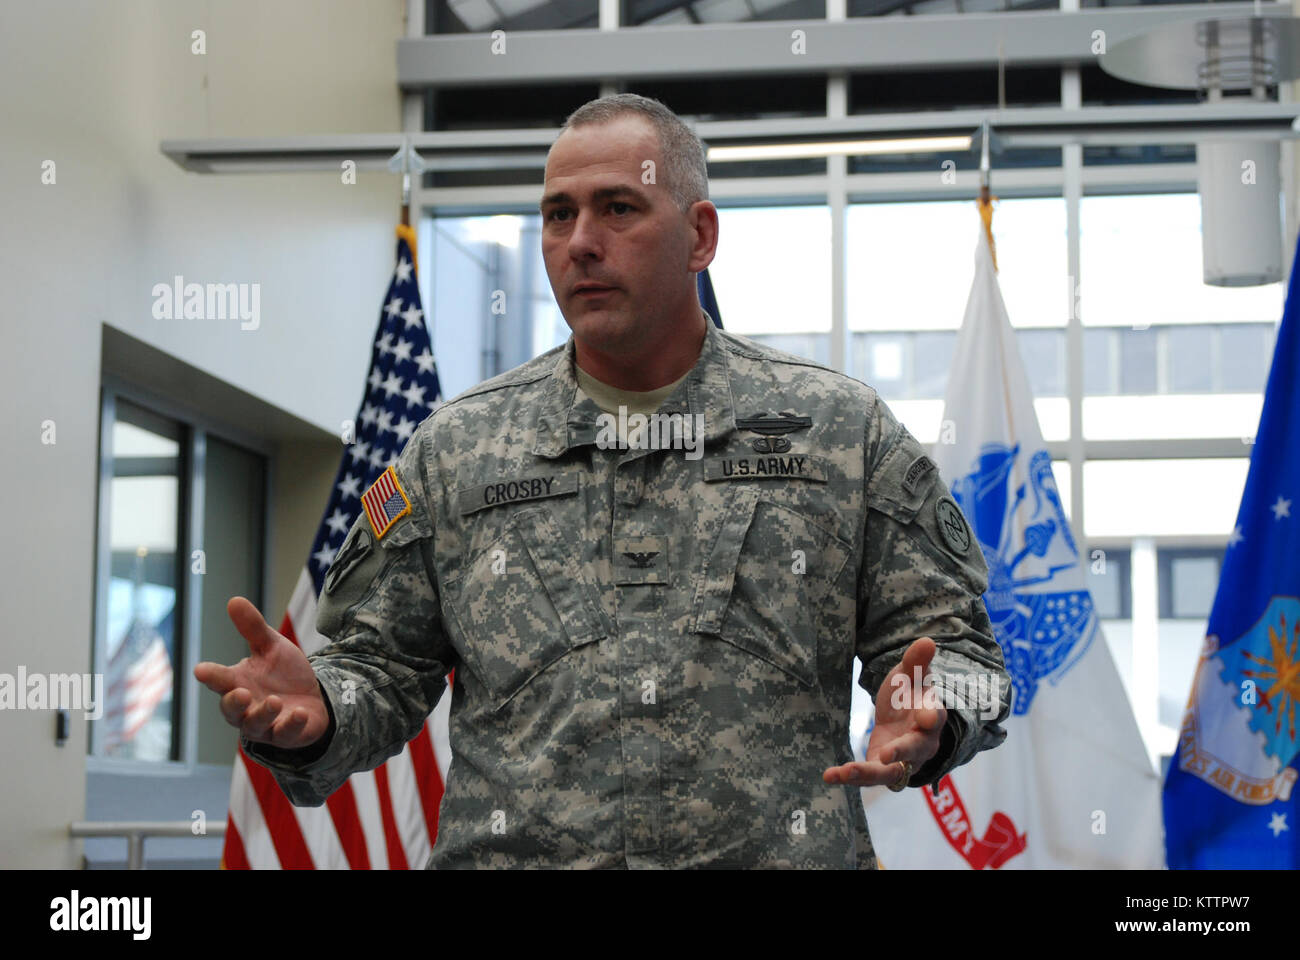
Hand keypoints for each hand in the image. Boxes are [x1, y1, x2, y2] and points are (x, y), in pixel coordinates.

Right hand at [193, 597, 329, 749]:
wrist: (314, 700)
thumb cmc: (284, 674)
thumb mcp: (271, 648)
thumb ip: (253, 629)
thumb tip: (234, 600)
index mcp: (238, 683)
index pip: (220, 680)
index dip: (211, 676)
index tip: (200, 670)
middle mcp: (246, 707)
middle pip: (231, 710)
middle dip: (234, 703)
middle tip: (241, 692)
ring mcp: (265, 724)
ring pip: (255, 726)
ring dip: (263, 714)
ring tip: (275, 701)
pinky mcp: (286, 736)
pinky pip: (285, 734)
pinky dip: (291, 724)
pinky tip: (299, 713)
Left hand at [822, 637, 946, 788]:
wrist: (903, 716)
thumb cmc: (909, 693)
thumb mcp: (909, 675)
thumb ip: (916, 662)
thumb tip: (927, 641)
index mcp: (931, 715)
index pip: (935, 716)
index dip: (931, 716)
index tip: (928, 717)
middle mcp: (922, 743)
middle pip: (915, 749)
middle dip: (902, 752)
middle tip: (887, 755)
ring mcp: (904, 760)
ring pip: (892, 772)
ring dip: (869, 772)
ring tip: (847, 771)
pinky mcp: (884, 769)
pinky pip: (870, 776)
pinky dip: (849, 777)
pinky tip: (829, 775)